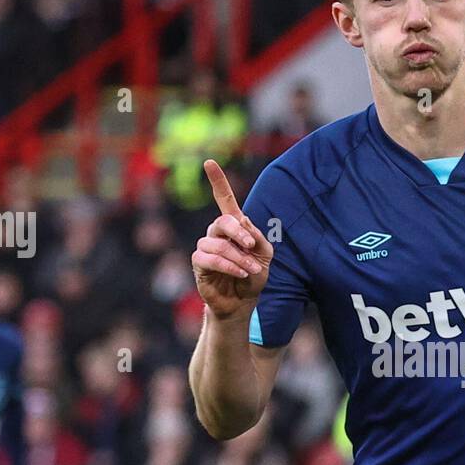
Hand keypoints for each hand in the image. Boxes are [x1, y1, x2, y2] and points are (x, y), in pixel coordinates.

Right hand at [192, 159, 273, 320]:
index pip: (224, 200)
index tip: (209, 162)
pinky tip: (240, 274)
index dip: (217, 181)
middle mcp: (217, 233)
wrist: (243, 302)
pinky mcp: (199, 263)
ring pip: (219, 244)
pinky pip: (210, 258)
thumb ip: (258, 238)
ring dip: (239, 258)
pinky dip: (228, 266)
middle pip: (223, 221)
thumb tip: (243, 223)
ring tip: (251, 271)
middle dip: (239, 233)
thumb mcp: (265, 256)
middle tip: (252, 246)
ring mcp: (206, 247)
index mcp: (234, 227)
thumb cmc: (253, 276)